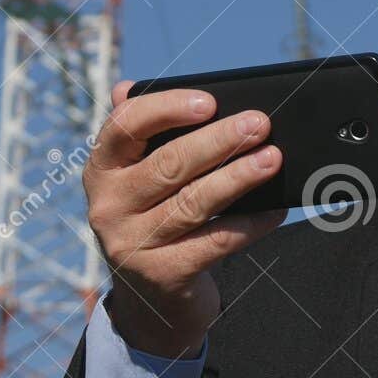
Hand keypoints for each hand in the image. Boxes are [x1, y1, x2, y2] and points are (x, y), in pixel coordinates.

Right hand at [85, 80, 285, 357]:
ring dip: (239, 178)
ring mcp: (131, 244)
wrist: (151, 295)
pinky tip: (275, 210)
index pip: (125, 126)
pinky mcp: (161, 275)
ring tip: (273, 159)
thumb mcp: (142, 176)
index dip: (167, 109)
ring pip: (193, 203)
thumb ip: (145, 133)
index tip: (209, 102)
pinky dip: (249, 223)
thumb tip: (132, 83)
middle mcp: (107, 206)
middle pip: (169, 165)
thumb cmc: (156, 213)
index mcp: (102, 168)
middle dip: (220, 142)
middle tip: (260, 124)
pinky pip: (215, 242)